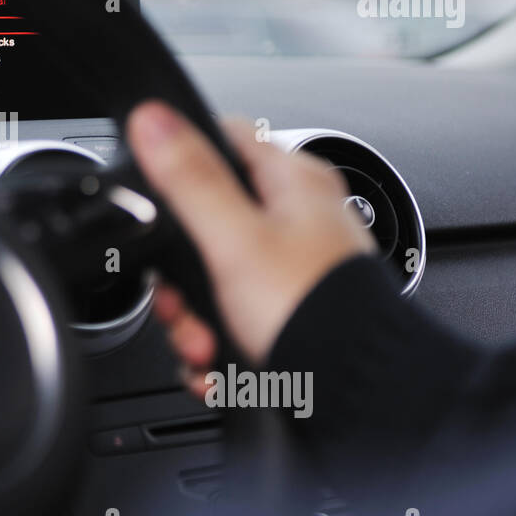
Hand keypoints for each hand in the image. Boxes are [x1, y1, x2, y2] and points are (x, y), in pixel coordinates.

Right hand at [126, 101, 373, 385]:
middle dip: (179, 278)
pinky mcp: (287, 313)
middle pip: (204, 223)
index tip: (157, 200)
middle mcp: (296, 220)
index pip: (221, 139)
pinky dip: (215, 347)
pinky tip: (216, 367)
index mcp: (293, 182)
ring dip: (192, 320)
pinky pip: (230, 318)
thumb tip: (152, 116)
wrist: (363, 399)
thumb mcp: (233, 240)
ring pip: (211, 278)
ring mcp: (293, 269)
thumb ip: (189, 178)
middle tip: (180, 304)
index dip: (178, 163)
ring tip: (202, 347)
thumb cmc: (318, 316)